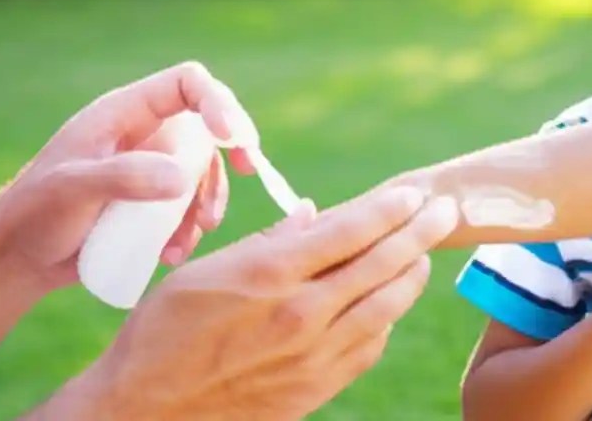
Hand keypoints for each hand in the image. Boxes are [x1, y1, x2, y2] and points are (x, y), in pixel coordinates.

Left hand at [0, 61, 253, 292]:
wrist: (16, 260)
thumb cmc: (35, 214)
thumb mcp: (74, 190)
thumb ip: (124, 177)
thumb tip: (182, 177)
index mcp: (124, 113)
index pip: (186, 84)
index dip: (217, 101)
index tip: (234, 138)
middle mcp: (143, 134)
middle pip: (206, 126)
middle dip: (229, 151)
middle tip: (248, 169)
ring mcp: (149, 168)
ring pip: (202, 171)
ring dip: (209, 201)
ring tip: (194, 234)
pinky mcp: (150, 204)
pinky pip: (188, 207)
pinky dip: (191, 228)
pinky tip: (171, 255)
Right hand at [34, 185, 460, 420]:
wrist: (143, 412)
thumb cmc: (161, 332)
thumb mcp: (205, 270)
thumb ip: (268, 241)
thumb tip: (313, 215)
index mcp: (271, 274)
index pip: (350, 230)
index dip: (389, 208)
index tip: (414, 192)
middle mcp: (301, 313)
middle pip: (381, 264)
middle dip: (420, 232)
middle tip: (447, 211)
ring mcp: (313, 356)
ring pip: (386, 307)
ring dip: (413, 274)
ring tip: (425, 254)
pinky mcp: (316, 389)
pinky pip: (370, 346)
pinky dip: (386, 319)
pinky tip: (390, 303)